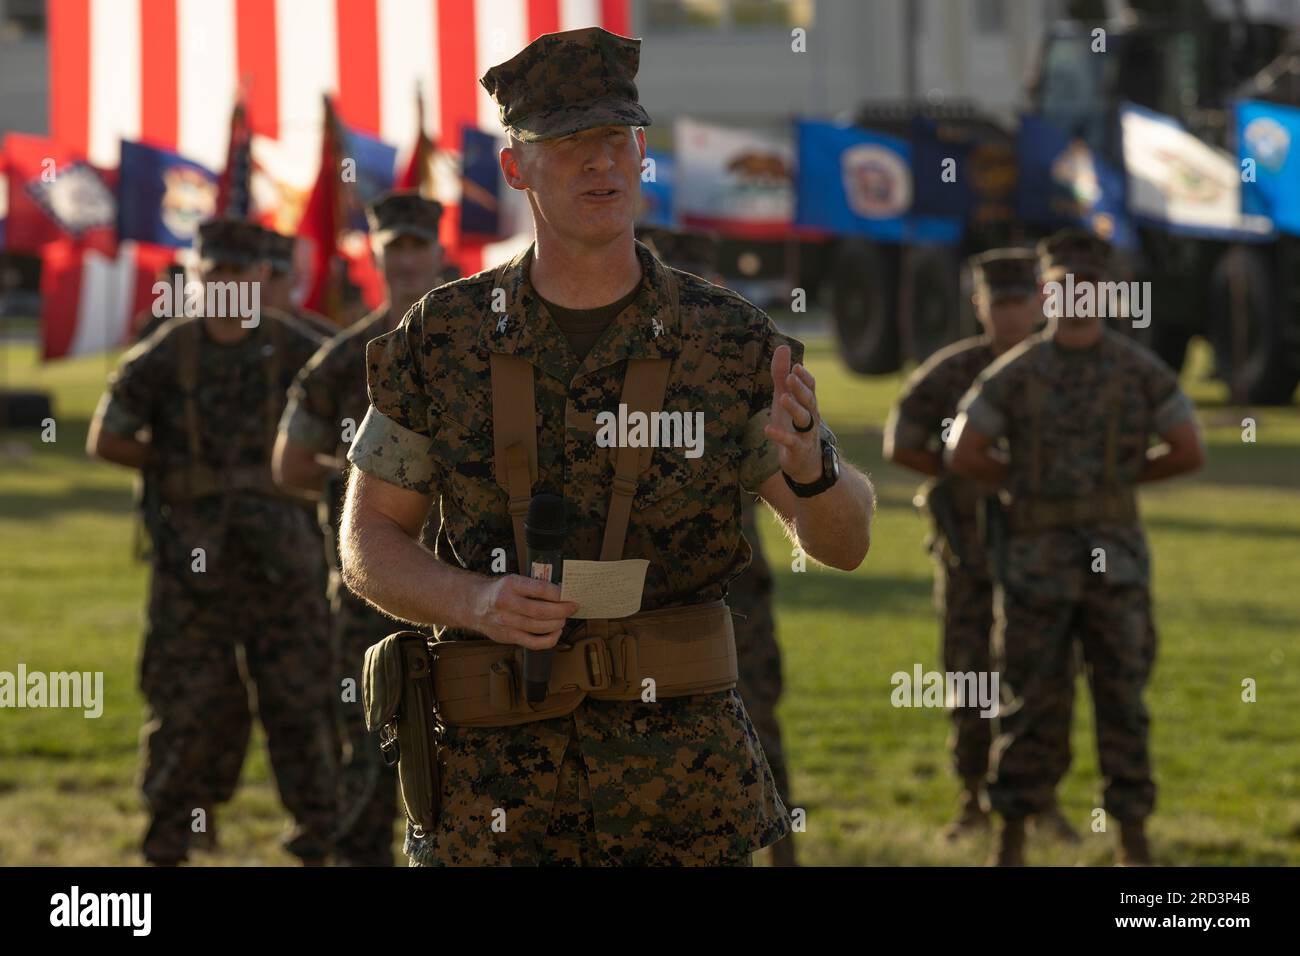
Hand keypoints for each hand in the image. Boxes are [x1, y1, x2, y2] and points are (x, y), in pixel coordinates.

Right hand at [471, 575, 579, 649]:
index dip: (559, 593)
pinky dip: (550, 639)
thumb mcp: (514, 580)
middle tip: (573, 607)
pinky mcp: (508, 637)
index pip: (542, 589)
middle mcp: (507, 604)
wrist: (475, 605)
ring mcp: (507, 623)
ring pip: (540, 628)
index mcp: (511, 585)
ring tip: (564, 618)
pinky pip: (534, 643)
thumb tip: (562, 592)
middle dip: (563, 610)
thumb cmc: (499, 591)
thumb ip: (535, 586)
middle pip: (542, 611)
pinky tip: (556, 632)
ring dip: (558, 623)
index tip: (569, 593)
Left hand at [763, 345, 821, 483]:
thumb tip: (782, 346)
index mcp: (808, 403)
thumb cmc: (793, 425)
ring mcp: (806, 433)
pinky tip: (768, 429)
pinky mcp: (798, 449)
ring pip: (804, 419)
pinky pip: (791, 442)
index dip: (805, 377)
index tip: (796, 366)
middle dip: (800, 389)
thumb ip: (782, 374)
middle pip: (809, 400)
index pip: (811, 387)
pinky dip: (780, 435)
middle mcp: (810, 416)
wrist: (805, 462)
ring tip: (782, 398)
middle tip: (791, 377)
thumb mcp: (785, 398)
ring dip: (794, 408)